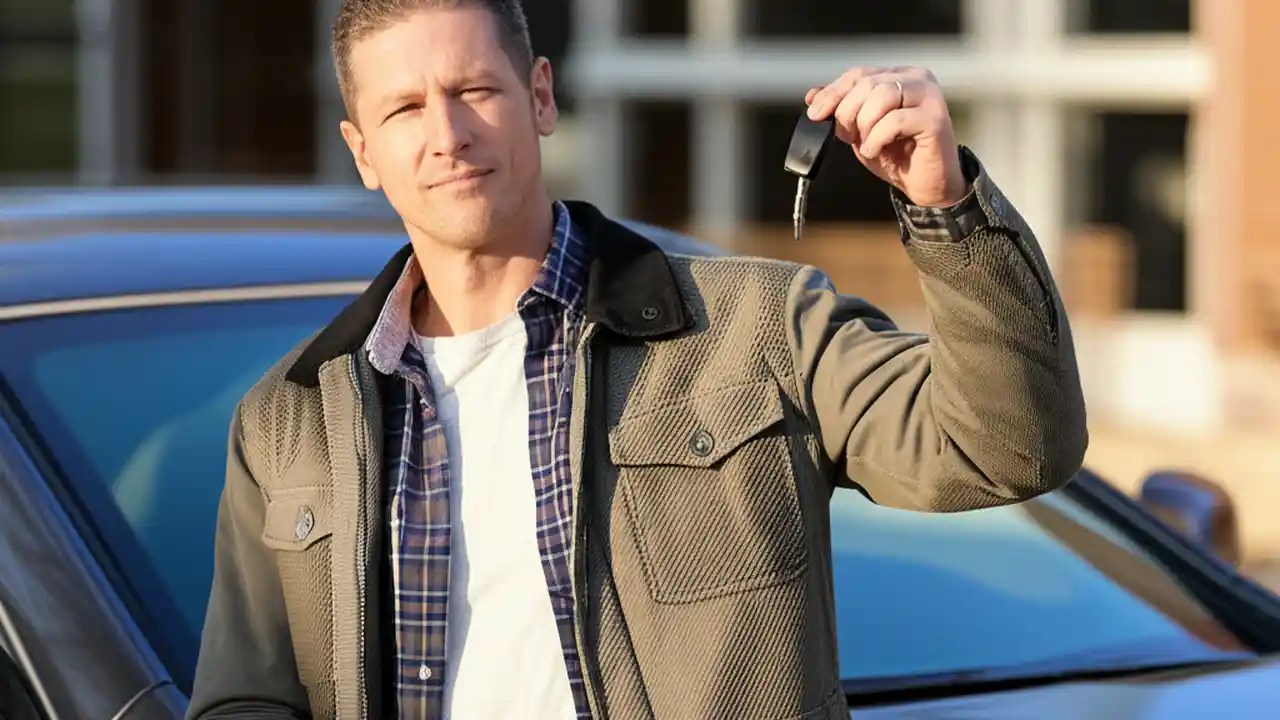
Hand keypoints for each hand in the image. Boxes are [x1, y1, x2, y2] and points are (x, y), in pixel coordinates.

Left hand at [805, 66, 967, 207]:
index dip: (833, 92)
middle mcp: (916, 79)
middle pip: (868, 83)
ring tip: (865, 144)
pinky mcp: (935, 118)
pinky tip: (876, 151)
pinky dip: (877, 138)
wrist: (925, 186)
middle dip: (847, 112)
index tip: (815, 113)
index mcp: (898, 77)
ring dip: (864, 124)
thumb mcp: (860, 131)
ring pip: (882, 95)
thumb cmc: (896, 156)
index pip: (859, 74)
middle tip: (846, 136)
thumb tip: (812, 95)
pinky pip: (895, 119)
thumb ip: (840, 110)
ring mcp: (929, 96)